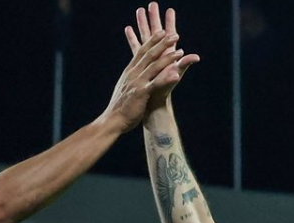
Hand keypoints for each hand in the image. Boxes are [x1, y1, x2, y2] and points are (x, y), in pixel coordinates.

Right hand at [103, 5, 188, 130]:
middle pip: (149, 55)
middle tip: (175, 35)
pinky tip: (176, 75)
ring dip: (168, 58)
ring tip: (180, 52)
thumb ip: (132, 77)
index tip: (162, 32)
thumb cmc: (120, 105)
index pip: (141, 51)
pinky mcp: (141, 94)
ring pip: (154, 66)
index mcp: (130, 71)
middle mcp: (133, 74)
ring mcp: (137, 83)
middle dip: (163, 44)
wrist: (112, 120)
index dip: (153, 41)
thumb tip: (136, 72)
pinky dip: (166, 79)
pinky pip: (156, 84)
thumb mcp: (125, 86)